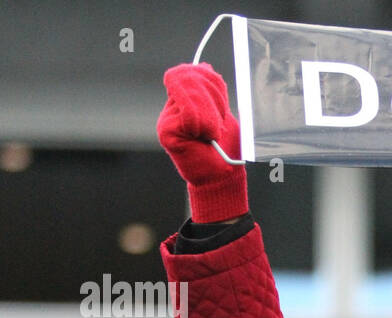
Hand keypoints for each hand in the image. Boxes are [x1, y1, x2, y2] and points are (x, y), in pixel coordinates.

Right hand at [157, 63, 248, 222]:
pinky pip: (188, 115)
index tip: (222, 103)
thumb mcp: (223, 114)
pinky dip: (204, 125)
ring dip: (209, 113)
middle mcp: (171, 108)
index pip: (188, 73)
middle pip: (186, 78)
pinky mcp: (166, 131)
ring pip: (188, 95)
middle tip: (219, 121)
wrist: (223, 176)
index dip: (208, 80)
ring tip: (213, 132)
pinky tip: (205, 138)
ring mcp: (166, 119)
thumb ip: (212, 92)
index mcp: (184, 102)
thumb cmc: (225, 149)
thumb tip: (204, 67)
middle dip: (210, 95)